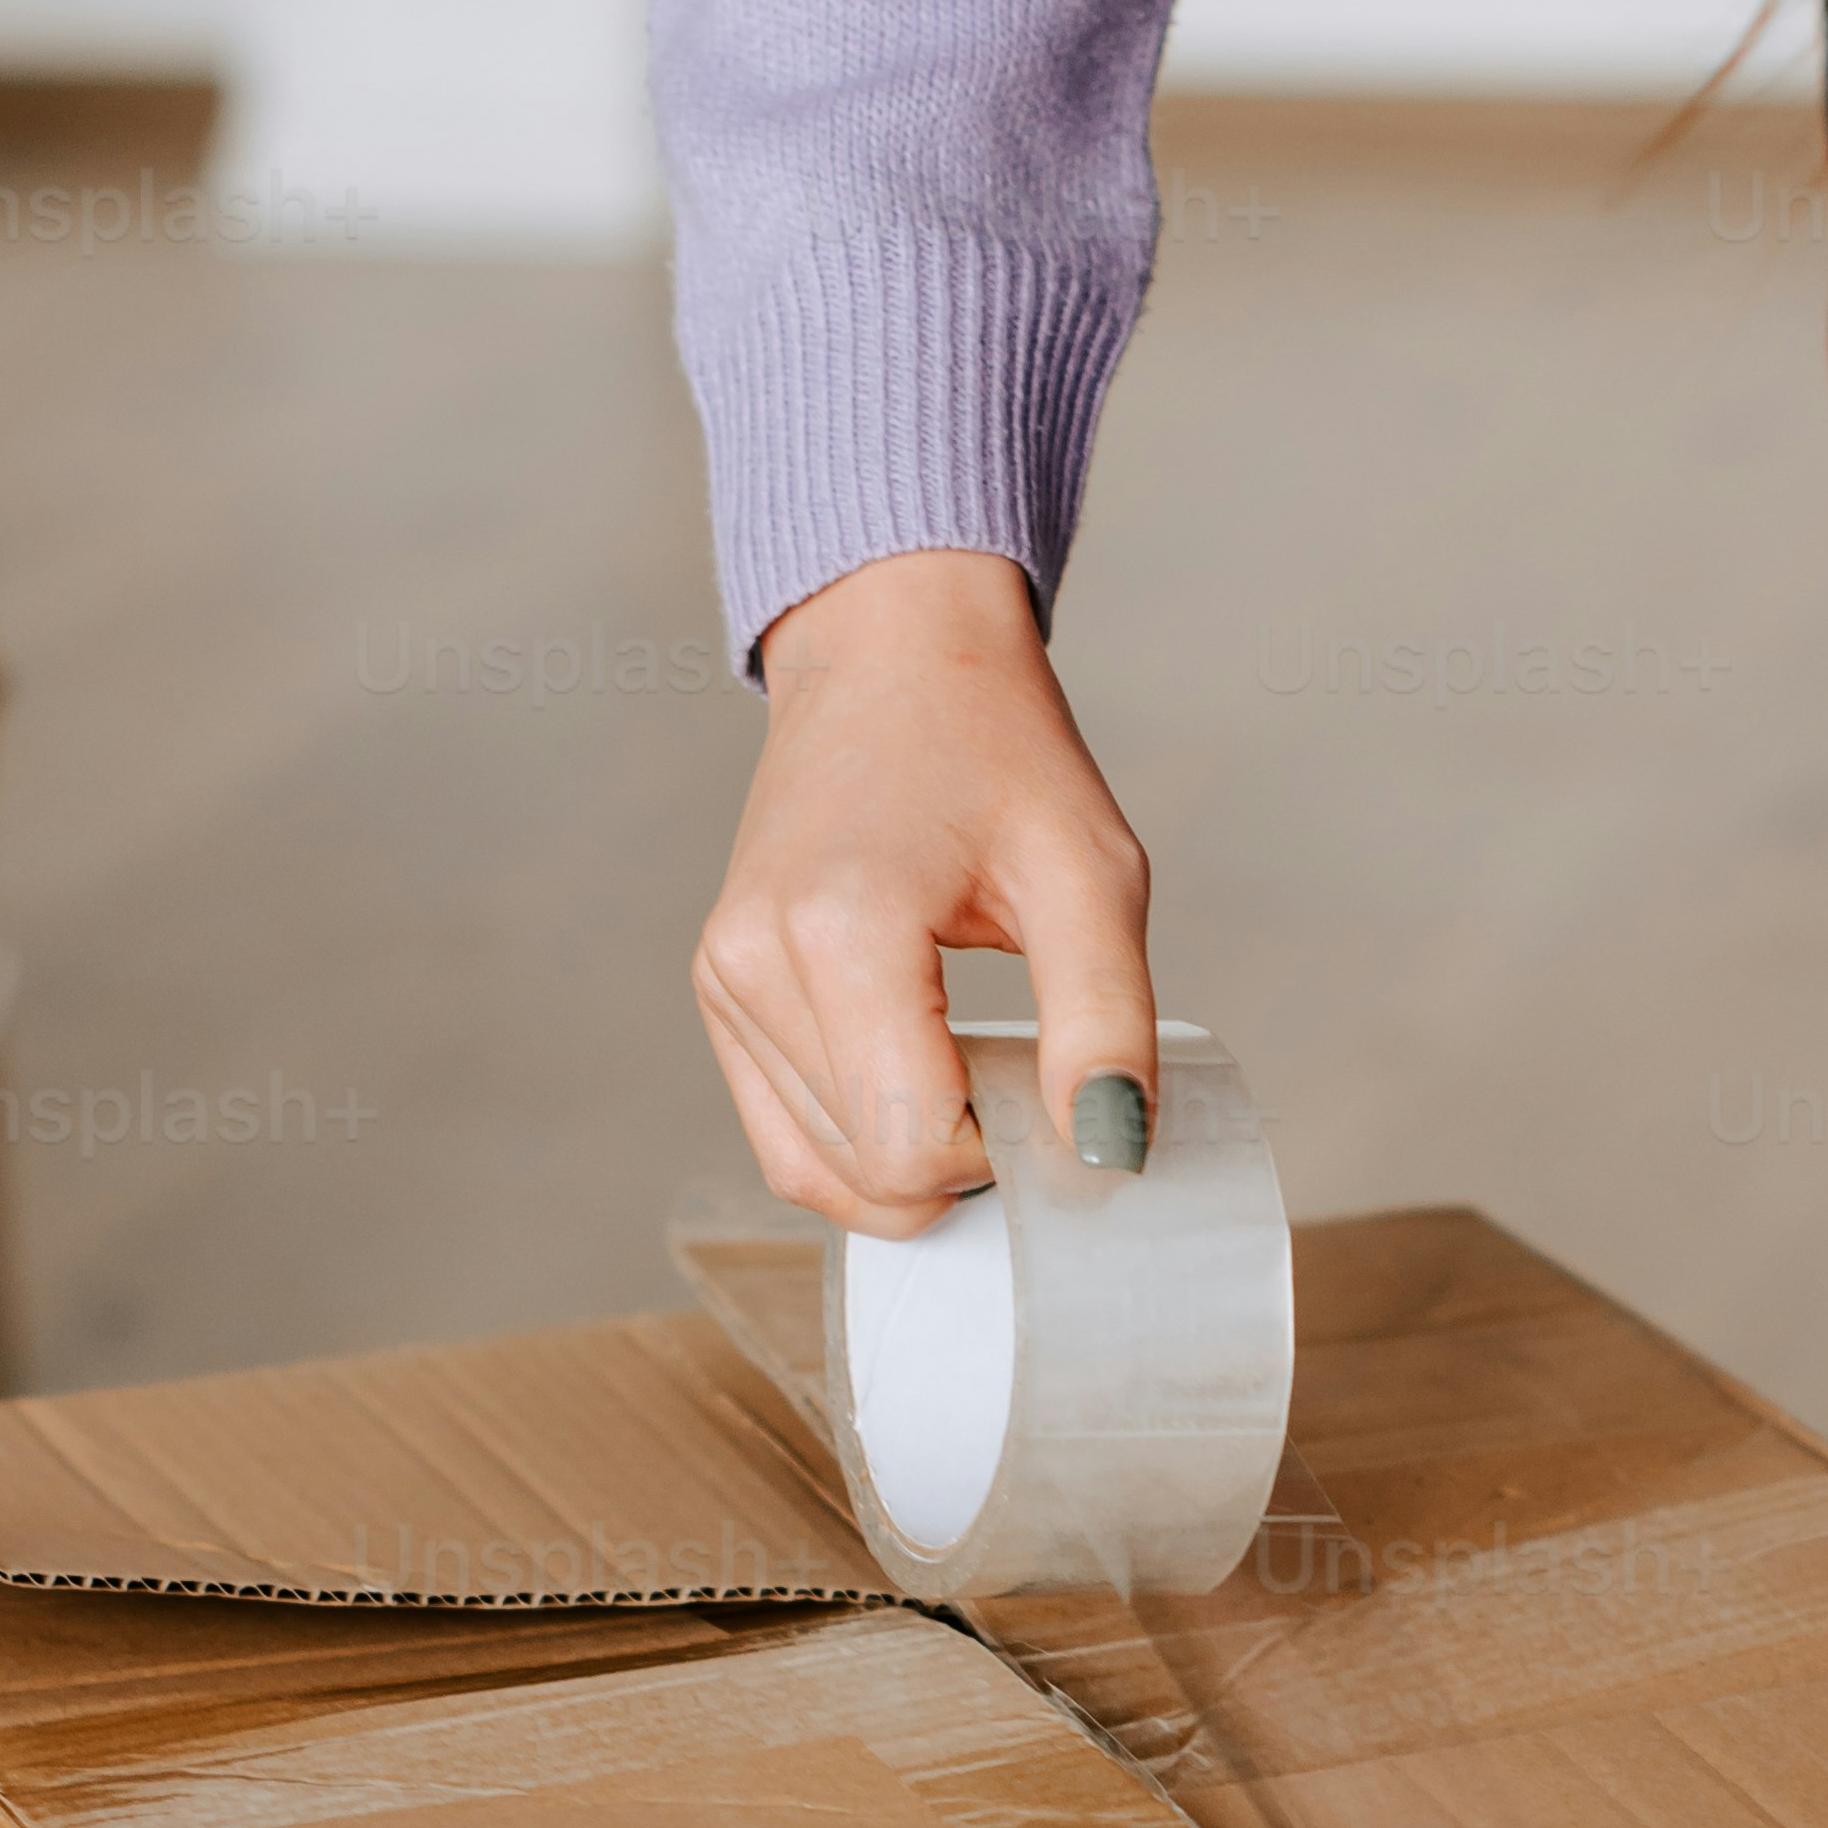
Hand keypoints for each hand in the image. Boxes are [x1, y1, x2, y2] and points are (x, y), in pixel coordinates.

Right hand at [696, 549, 1158, 1232]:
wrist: (894, 655)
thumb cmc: (996, 747)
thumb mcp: (1091, 873)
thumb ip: (1105, 1022)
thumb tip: (1108, 1154)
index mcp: (840, 927)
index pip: (912, 1147)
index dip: (1005, 1156)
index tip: (1056, 1092)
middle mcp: (756, 959)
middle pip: (869, 1172)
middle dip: (964, 1162)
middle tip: (1027, 1076)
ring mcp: (724, 978)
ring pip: (822, 1170)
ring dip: (915, 1160)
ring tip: (976, 1067)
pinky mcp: (719, 989)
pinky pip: (787, 1138)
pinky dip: (863, 1147)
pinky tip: (923, 1086)